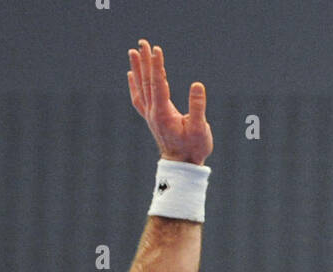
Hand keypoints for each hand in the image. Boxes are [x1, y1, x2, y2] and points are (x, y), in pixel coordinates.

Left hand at [128, 40, 212, 165]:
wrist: (182, 167)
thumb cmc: (194, 149)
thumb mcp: (200, 129)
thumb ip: (198, 107)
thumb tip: (197, 85)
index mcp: (163, 114)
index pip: (158, 84)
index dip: (157, 66)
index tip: (156, 49)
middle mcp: (153, 113)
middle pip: (147, 82)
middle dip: (145, 62)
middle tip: (142, 43)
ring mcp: (150, 116)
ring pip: (141, 88)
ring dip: (138, 69)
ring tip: (134, 52)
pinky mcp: (152, 118)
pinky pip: (139, 98)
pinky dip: (134, 85)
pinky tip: (131, 74)